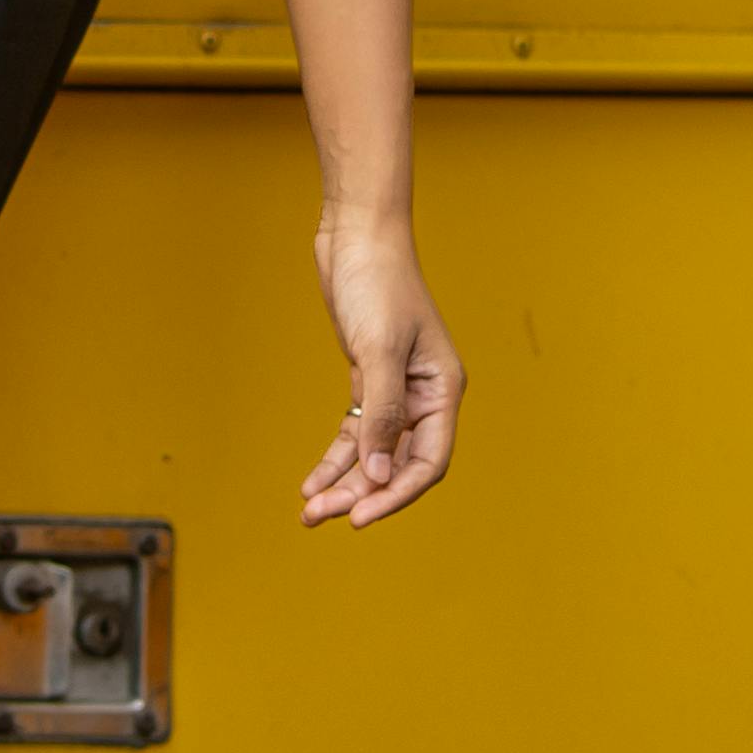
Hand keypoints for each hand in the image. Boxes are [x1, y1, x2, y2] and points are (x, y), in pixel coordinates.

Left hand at [299, 209, 461, 528]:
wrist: (356, 235)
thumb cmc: (377, 283)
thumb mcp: (379, 349)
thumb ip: (382, 415)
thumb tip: (379, 476)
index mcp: (442, 390)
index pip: (428, 462)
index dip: (396, 494)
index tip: (359, 517)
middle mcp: (423, 396)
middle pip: (396, 464)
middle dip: (360, 494)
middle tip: (319, 517)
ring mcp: (395, 390)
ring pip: (373, 453)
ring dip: (344, 482)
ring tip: (309, 510)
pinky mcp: (368, 380)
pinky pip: (355, 432)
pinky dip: (335, 457)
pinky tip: (313, 480)